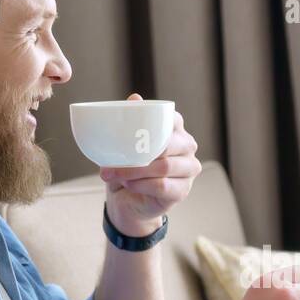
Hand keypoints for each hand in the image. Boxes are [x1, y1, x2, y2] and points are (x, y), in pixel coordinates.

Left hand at [101, 92, 201, 235]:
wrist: (128, 200)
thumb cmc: (130, 168)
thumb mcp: (126, 144)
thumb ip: (131, 121)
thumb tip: (134, 98)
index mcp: (176, 129)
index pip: (171, 119)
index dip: (152, 122)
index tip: (129, 131)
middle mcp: (187, 147)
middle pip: (166, 145)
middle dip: (136, 153)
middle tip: (110, 161)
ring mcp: (189, 169)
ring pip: (164, 167)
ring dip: (134, 171)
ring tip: (113, 174)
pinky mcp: (183, 190)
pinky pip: (162, 186)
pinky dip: (141, 185)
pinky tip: (128, 184)